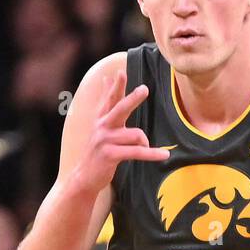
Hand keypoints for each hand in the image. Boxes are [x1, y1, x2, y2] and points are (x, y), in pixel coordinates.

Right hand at [72, 70, 169, 198]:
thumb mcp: (100, 125)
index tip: (121, 72)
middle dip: (132, 99)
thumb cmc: (97, 151)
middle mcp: (102, 127)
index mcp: (101, 119)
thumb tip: (106, 78)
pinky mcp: (111, 155)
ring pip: (135, 134)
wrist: (85, 176)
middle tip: (144, 89)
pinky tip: (164, 155)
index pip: (110, 99)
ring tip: (149, 149)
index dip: (116, 86)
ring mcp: (106, 141)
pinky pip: (137, 152)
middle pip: (120, 109)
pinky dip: (152, 154)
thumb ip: (105, 103)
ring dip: (145, 142)